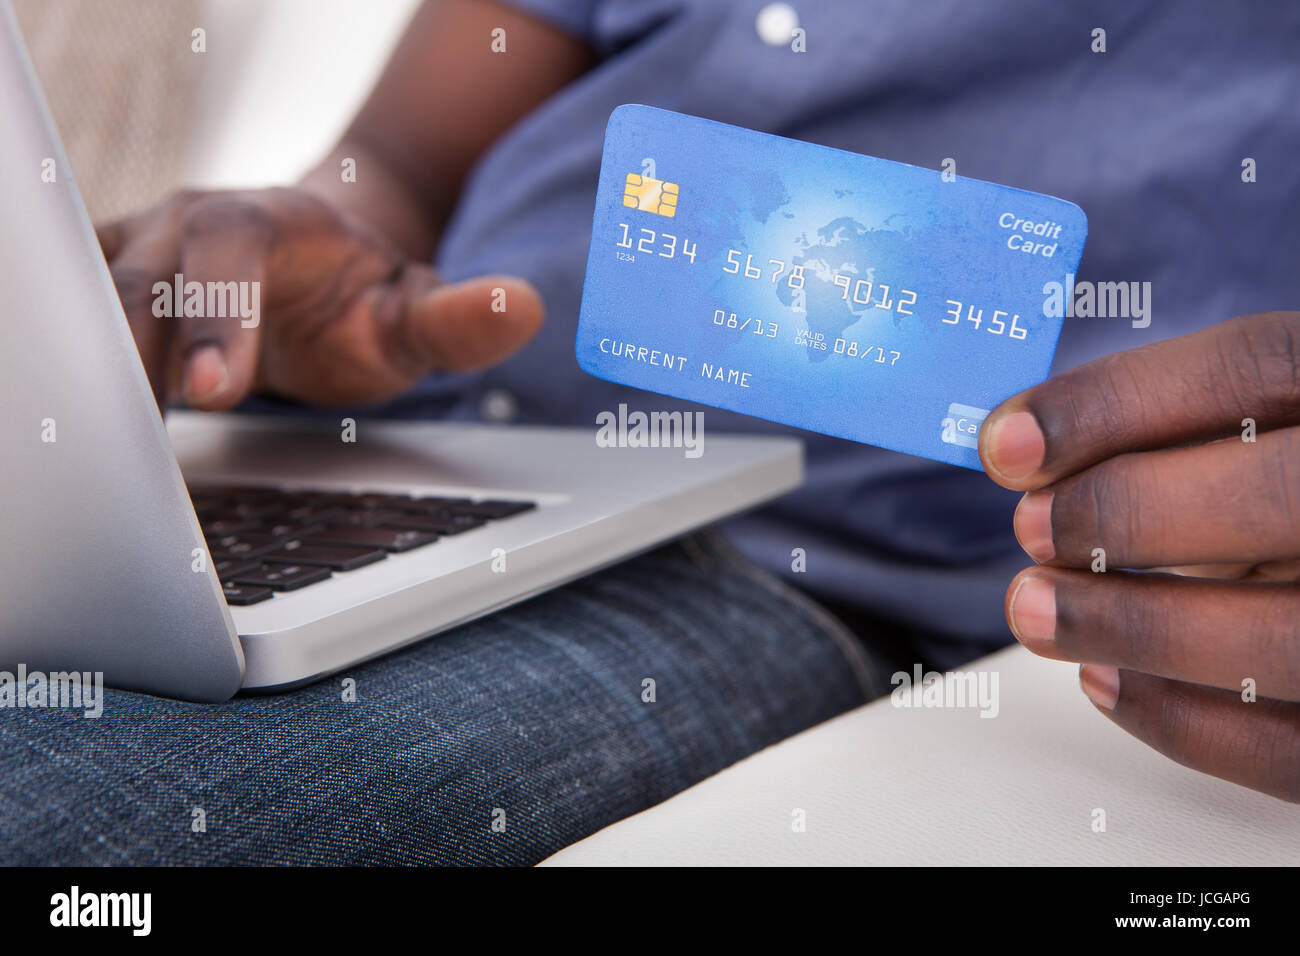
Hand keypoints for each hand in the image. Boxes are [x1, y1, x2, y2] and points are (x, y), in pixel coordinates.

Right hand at [96, 186, 543, 408]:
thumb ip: (459, 320)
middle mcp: (189, 223)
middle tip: (138, 435)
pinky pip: (76, 319)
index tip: (213, 390)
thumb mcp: (414, 314)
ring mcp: (140, 249)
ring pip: (89, 298)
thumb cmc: (362, 300)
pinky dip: (81, 369)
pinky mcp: (110, 284)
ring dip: (93, 369)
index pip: (226, 251)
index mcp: (266, 222)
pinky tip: (96, 431)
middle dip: (133, 351)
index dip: (214, 316)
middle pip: (135, 275)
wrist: (313, 269)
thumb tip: (524, 307)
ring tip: (103, 447)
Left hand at [979, 311, 1299, 801]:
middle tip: (1030, 527)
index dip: (1113, 403)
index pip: (1251, 368)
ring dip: (1132, 625)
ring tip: (1034, 608)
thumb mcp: (1242, 432)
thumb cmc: (1272, 488)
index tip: (1004, 443)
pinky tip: (1100, 677)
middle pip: (1282, 495)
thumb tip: (1020, 454)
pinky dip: (1180, 720)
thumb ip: (1158, 429)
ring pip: (1285, 638)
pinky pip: (1288, 747)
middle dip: (1128, 513)